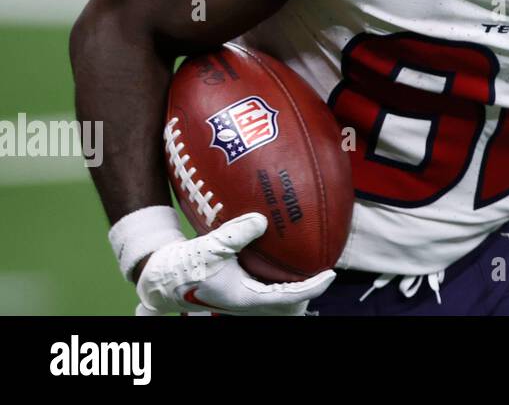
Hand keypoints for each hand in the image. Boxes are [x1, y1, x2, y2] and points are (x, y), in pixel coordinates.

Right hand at [135, 213, 334, 315]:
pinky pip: (266, 287)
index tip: (331, 274)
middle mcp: (248, 302)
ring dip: (294, 286)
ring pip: (278, 298)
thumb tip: (262, 219)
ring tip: (308, 264)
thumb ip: (236, 234)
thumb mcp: (210, 248)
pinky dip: (278, 277)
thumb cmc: (185, 266)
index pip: (289, 298)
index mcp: (245, 299)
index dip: (313, 288)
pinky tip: (281, 256)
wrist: (162, 278)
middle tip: (323, 269)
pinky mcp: (237, 291)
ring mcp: (243, 299)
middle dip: (308, 291)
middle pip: (289, 304)